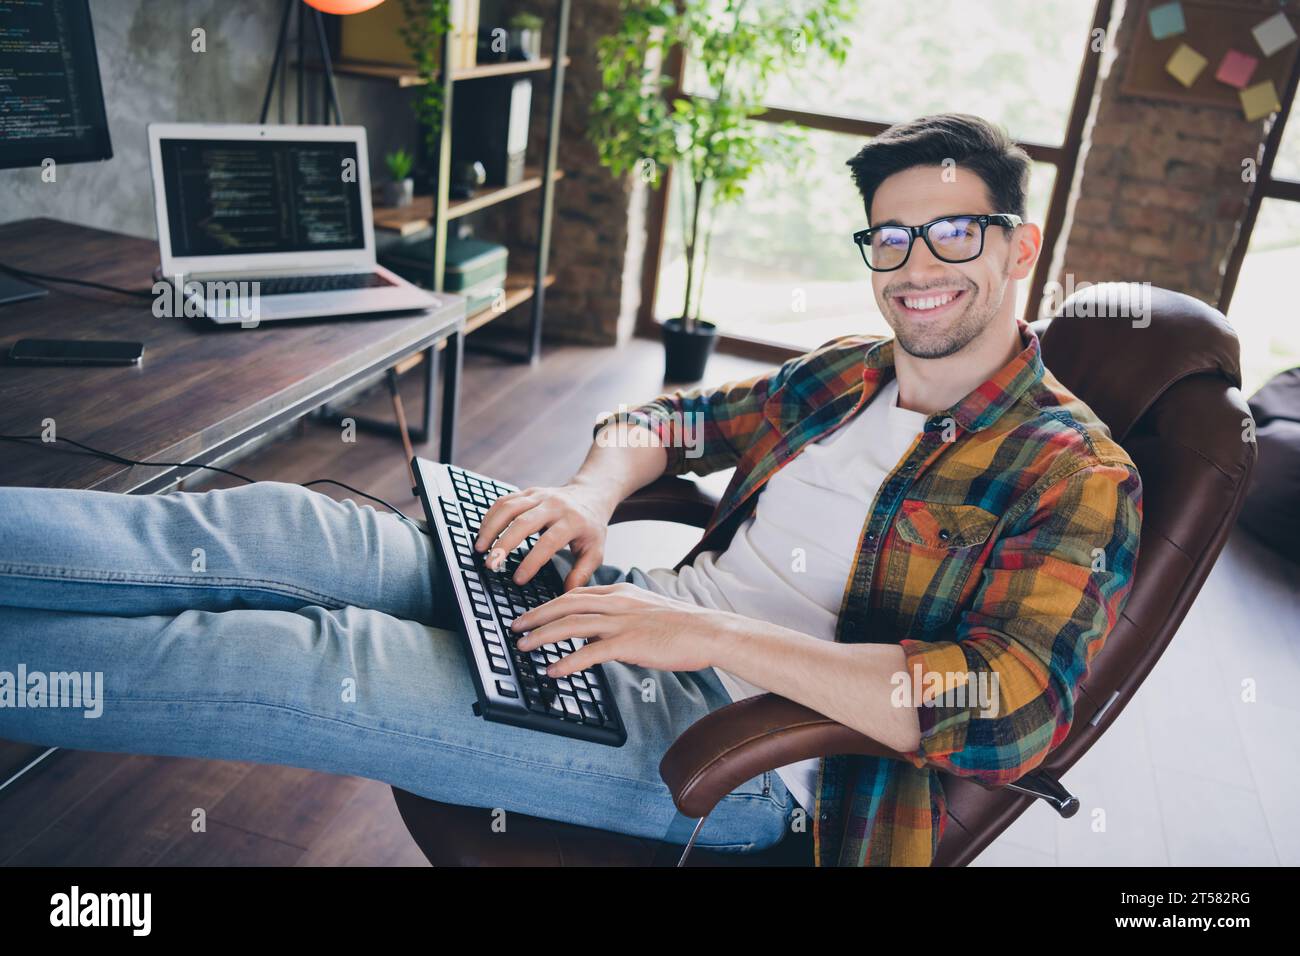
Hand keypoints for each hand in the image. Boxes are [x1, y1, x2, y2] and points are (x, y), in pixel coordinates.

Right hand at [473, 480, 616, 589]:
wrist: (591, 495)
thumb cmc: (590, 528)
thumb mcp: (595, 550)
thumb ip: (581, 572)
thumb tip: (565, 593)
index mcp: (573, 521)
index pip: (549, 542)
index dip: (532, 561)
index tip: (518, 579)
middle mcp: (554, 505)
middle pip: (524, 522)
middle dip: (504, 544)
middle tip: (490, 564)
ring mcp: (540, 496)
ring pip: (510, 507)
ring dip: (492, 528)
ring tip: (480, 548)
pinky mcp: (528, 492)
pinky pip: (505, 500)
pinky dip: (491, 516)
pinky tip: (483, 532)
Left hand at [510, 582, 735, 676]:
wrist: (708, 632)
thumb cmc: (682, 627)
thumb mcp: (646, 612)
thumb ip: (620, 618)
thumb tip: (597, 635)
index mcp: (621, 592)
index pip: (577, 594)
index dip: (550, 604)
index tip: (534, 614)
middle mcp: (617, 603)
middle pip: (565, 604)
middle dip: (536, 616)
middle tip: (517, 627)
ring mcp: (621, 622)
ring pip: (571, 625)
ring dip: (543, 636)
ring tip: (524, 646)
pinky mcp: (628, 643)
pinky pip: (589, 652)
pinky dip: (567, 661)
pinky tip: (553, 670)